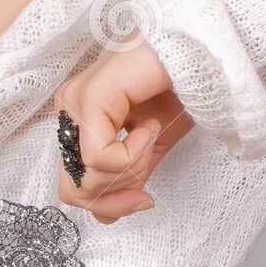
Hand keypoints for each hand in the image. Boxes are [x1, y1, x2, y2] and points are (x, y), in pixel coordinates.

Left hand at [54, 40, 194, 223]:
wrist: (197, 52)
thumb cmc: (177, 86)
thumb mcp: (150, 146)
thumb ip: (128, 177)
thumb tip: (109, 214)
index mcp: (78, 121)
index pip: (74, 188)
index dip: (110, 205)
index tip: (145, 199)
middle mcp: (68, 110)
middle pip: (74, 189)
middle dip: (117, 196)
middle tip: (148, 174)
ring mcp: (74, 103)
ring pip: (87, 178)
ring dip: (131, 168)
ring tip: (151, 132)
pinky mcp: (89, 99)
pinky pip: (100, 157)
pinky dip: (133, 153)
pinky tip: (149, 124)